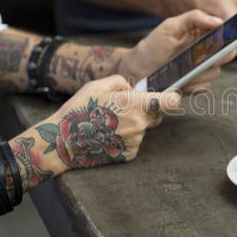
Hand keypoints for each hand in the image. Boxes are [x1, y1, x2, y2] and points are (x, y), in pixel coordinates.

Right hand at [25, 75, 180, 178]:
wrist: (63, 142)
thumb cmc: (79, 110)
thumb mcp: (97, 86)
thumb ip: (120, 83)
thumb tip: (133, 89)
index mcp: (134, 103)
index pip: (169, 102)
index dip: (173, 98)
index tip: (172, 97)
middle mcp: (139, 123)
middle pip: (156, 115)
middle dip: (146, 110)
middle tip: (123, 110)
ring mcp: (135, 140)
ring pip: (143, 129)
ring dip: (133, 125)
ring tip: (108, 124)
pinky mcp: (130, 154)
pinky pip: (135, 142)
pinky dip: (126, 138)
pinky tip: (108, 136)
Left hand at [124, 10, 236, 92]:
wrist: (137, 70)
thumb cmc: (153, 46)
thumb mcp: (170, 26)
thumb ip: (194, 18)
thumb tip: (219, 21)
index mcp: (203, 35)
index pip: (228, 34)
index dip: (234, 36)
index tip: (229, 37)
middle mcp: (207, 52)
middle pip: (228, 55)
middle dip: (217, 55)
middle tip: (202, 53)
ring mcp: (203, 70)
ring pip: (215, 71)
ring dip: (200, 70)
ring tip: (181, 67)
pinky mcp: (197, 86)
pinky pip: (205, 86)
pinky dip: (194, 84)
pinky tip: (180, 80)